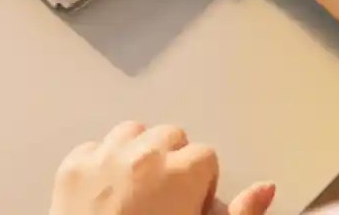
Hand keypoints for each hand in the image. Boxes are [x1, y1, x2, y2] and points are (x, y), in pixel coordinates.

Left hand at [50, 121, 276, 214]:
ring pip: (133, 133)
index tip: (191, 204)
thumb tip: (265, 189)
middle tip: (165, 198)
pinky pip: (95, 146)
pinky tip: (105, 193)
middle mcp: (143, 154)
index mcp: (181, 172)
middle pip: (171, 136)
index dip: (201, 183)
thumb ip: (239, 214)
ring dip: (137, 153)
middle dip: (172, 162)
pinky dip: (101, 163)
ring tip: (136, 189)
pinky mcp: (73, 166)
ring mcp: (104, 156)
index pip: (206, 156)